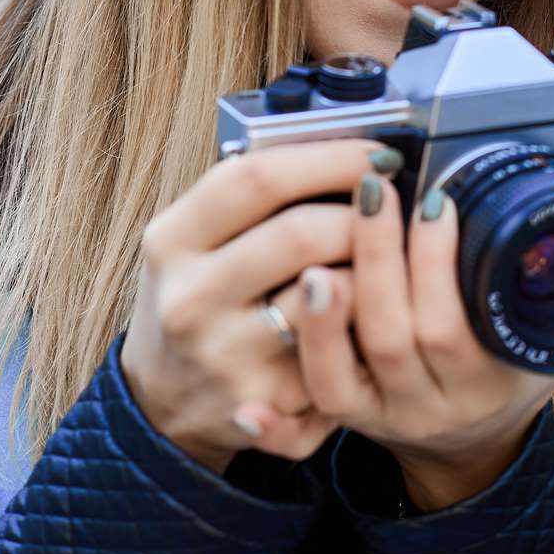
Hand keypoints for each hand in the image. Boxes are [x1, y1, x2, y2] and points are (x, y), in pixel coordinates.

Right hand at [119, 139, 401, 474]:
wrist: (163, 403)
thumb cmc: (198, 298)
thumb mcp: (194, 240)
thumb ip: (250, 197)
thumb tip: (342, 150)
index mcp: (172, 240)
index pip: (258, 177)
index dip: (329, 158)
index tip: (375, 154)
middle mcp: (191, 297)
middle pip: (300, 234)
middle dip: (361, 215)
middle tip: (389, 207)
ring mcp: (224, 355)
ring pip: (326, 296)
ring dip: (369, 270)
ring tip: (382, 257)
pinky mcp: (263, 403)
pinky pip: (338, 352)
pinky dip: (362, 327)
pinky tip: (369, 314)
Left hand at [299, 175, 553, 509]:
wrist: (479, 439)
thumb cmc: (507, 364)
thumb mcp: (540, 333)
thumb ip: (537, 288)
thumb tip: (548, 229)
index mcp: (481, 381)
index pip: (450, 327)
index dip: (436, 263)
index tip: (432, 200)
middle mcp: (428, 405)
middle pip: (393, 339)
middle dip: (379, 257)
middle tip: (372, 190)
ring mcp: (379, 415)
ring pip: (340, 376)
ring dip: (325, 310)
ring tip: (314, 249)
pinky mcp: (342, 421)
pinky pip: (304, 422)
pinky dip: (276, 416)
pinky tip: (249, 398)